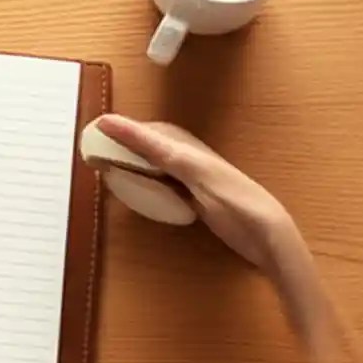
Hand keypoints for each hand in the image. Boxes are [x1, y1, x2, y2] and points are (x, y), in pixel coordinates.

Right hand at [95, 115, 306, 273]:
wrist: (268, 235)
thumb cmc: (235, 201)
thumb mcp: (194, 171)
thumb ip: (160, 150)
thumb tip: (123, 127)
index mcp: (187, 149)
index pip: (146, 132)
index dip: (121, 129)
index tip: (94, 128)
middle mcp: (189, 159)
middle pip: (149, 144)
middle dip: (123, 143)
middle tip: (95, 149)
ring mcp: (193, 180)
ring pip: (155, 163)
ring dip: (132, 161)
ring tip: (109, 164)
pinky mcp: (196, 199)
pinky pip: (163, 183)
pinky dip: (146, 181)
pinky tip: (138, 188)